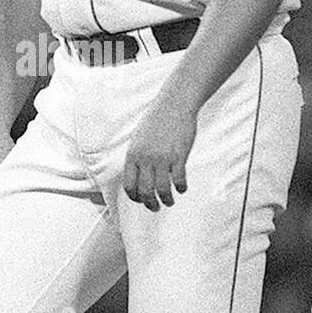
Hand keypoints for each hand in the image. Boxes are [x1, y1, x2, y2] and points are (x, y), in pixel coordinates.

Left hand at [123, 95, 196, 210]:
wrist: (174, 105)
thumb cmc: (157, 120)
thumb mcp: (139, 139)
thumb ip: (137, 157)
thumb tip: (139, 175)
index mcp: (133, 155)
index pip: (129, 185)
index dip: (135, 197)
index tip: (142, 200)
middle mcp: (145, 158)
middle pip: (145, 191)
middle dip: (150, 204)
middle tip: (156, 207)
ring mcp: (162, 158)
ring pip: (162, 190)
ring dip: (166, 200)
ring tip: (170, 201)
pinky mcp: (178, 156)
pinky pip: (178, 180)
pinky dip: (181, 188)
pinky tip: (182, 188)